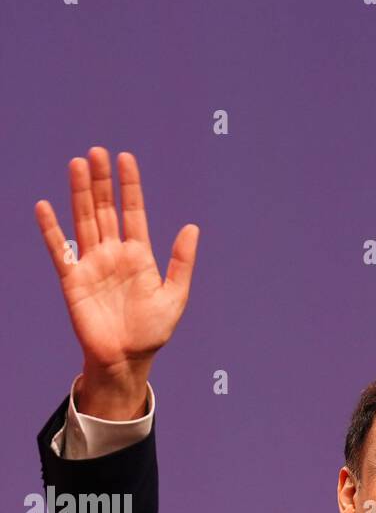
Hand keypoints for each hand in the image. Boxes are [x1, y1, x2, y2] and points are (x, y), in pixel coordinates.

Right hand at [34, 147, 197, 400]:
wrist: (126, 360)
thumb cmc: (151, 332)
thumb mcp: (174, 296)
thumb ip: (182, 262)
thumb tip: (192, 227)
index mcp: (138, 256)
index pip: (132, 212)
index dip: (129, 186)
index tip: (125, 158)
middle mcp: (113, 254)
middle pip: (105, 209)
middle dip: (101, 181)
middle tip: (97, 152)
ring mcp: (92, 264)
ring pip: (84, 220)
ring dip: (80, 193)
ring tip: (77, 164)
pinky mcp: (73, 280)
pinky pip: (60, 250)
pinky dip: (52, 230)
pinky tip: (45, 207)